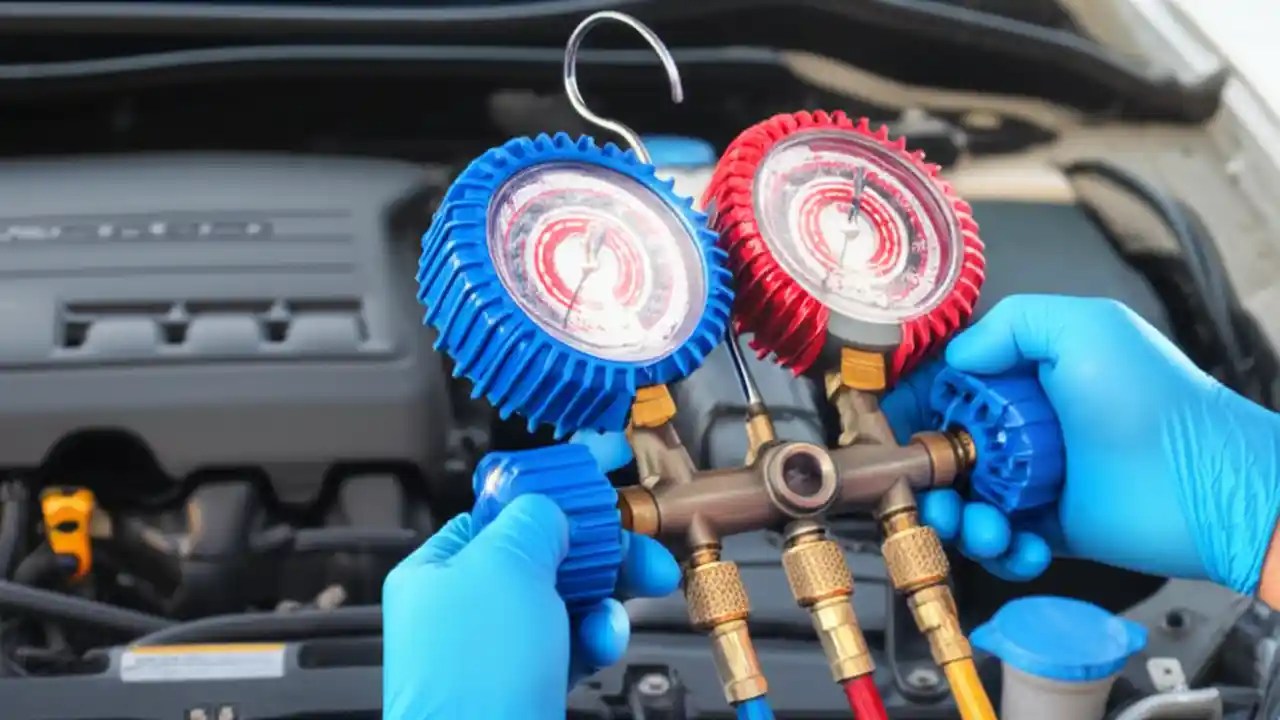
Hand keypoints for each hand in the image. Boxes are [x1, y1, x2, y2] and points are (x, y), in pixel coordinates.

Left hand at [382, 432, 679, 719]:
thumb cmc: (472, 677)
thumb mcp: (505, 564)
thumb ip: (535, 520)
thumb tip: (554, 509)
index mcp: (443, 567)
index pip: (506, 505)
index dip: (559, 481)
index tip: (603, 457)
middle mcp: (467, 606)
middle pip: (549, 551)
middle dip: (603, 544)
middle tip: (641, 542)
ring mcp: (500, 649)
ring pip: (571, 597)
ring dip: (609, 592)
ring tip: (639, 589)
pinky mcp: (531, 683)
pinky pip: (576, 642)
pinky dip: (599, 635)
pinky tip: (605, 638)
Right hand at [892, 295, 1279, 594]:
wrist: (1207, 485)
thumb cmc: (1156, 402)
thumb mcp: (1087, 327)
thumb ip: (1012, 323)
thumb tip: (957, 357)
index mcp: (1024, 378)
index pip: (947, 387)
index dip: (912, 407)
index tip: (888, 426)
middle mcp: (1023, 428)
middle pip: (943, 453)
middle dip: (926, 475)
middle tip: (929, 486)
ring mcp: (1034, 480)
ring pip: (964, 504)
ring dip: (958, 519)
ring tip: (982, 525)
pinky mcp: (1048, 528)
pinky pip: (1002, 544)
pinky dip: (1002, 550)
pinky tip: (1022, 542)